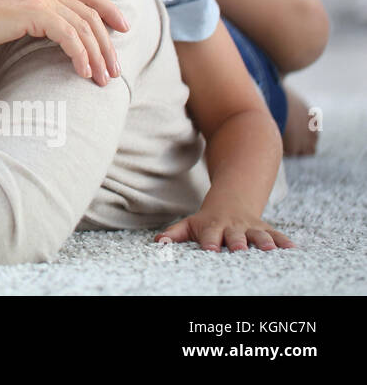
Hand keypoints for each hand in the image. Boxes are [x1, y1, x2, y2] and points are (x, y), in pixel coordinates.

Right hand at [0, 0, 128, 84]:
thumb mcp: (12, 17)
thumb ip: (34, 16)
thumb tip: (54, 29)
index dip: (108, 8)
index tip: (123, 27)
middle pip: (90, 13)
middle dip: (107, 43)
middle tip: (115, 69)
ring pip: (84, 27)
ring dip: (98, 55)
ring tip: (103, 79)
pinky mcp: (35, 13)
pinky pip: (70, 36)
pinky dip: (80, 56)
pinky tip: (83, 73)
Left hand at [154, 204, 294, 251]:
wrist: (231, 200)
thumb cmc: (206, 220)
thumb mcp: (189, 224)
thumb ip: (174, 234)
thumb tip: (158, 244)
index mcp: (212, 227)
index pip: (209, 235)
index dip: (209, 242)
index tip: (209, 250)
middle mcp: (232, 228)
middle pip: (235, 236)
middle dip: (237, 242)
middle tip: (239, 250)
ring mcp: (250, 228)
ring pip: (258, 234)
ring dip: (263, 241)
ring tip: (269, 249)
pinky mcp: (265, 229)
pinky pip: (276, 234)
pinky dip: (284, 241)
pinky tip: (293, 249)